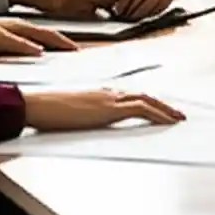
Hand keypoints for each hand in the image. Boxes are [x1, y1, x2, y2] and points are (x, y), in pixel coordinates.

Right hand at [0, 17, 78, 55]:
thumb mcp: (3, 40)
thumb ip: (20, 46)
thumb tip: (36, 55)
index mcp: (21, 28)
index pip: (48, 34)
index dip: (65, 41)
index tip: (78, 50)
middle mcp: (18, 27)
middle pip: (47, 33)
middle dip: (65, 42)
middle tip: (80, 52)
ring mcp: (7, 30)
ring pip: (35, 35)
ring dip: (53, 41)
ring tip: (68, 48)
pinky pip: (14, 41)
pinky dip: (28, 46)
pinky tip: (38, 51)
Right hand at [23, 90, 184, 130]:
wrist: (37, 105)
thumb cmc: (48, 110)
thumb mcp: (73, 113)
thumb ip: (88, 115)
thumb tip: (93, 122)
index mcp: (101, 92)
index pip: (132, 95)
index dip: (149, 102)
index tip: (161, 109)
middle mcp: (109, 91)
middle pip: (144, 95)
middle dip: (163, 105)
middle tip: (178, 114)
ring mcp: (110, 98)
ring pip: (147, 99)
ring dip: (165, 109)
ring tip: (178, 118)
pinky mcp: (110, 108)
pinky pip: (141, 109)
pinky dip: (157, 113)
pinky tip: (166, 121)